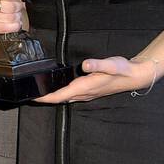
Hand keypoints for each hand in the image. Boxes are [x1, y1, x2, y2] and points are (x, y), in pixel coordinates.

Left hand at [34, 55, 158, 103]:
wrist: (135, 76)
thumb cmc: (122, 70)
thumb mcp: (111, 64)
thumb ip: (98, 65)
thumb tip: (85, 65)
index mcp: (85, 87)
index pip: (60, 96)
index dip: (45, 97)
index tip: (32, 97)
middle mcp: (84, 93)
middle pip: (59, 99)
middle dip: (44, 98)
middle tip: (28, 93)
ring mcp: (87, 94)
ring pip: (65, 98)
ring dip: (51, 97)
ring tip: (37, 91)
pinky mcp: (89, 92)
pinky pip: (70, 95)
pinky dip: (60, 94)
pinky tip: (55, 88)